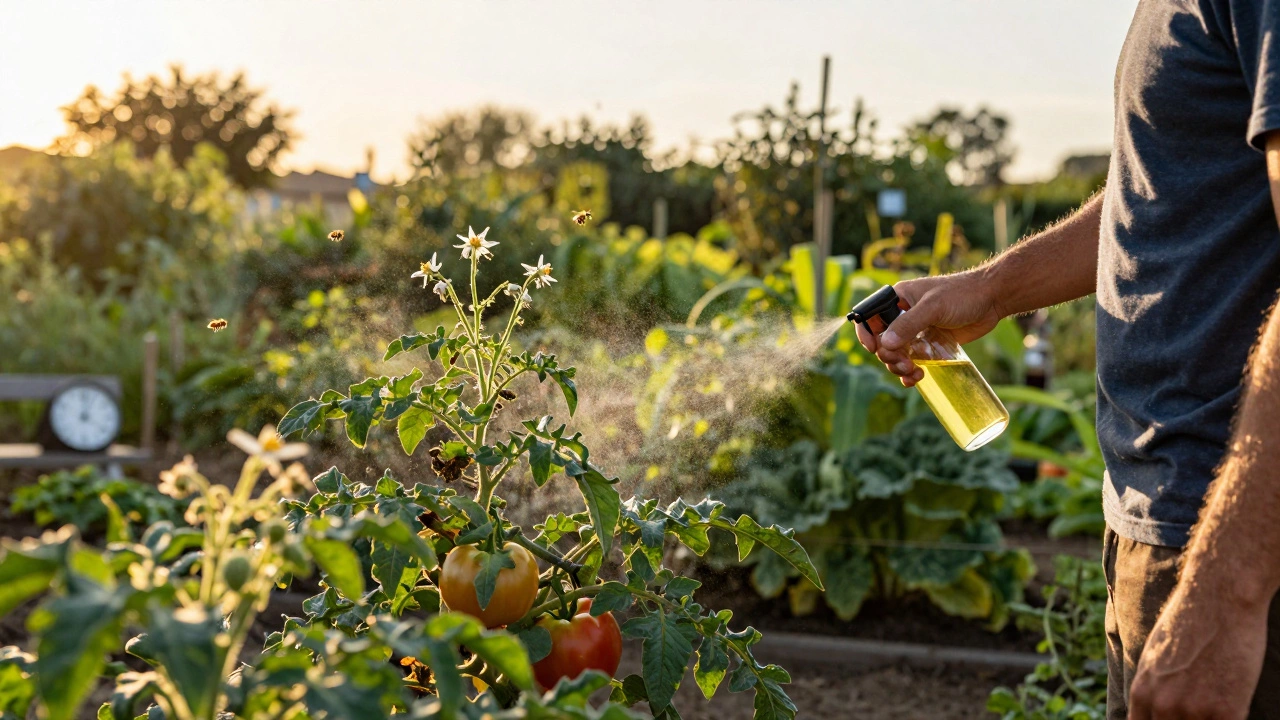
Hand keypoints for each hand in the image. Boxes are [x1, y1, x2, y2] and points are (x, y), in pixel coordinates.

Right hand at [854, 271, 1003, 386]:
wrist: (992, 300)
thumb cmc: (962, 294)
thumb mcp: (933, 307)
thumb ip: (908, 325)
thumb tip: (884, 345)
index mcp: (897, 299)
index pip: (870, 318)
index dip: (867, 335)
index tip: (874, 349)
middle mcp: (902, 315)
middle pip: (882, 342)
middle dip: (889, 357)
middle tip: (905, 364)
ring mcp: (915, 331)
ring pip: (895, 355)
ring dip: (899, 368)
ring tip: (914, 372)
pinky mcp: (929, 344)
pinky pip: (912, 361)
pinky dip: (910, 373)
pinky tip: (917, 378)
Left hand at [1128, 579, 1267, 719]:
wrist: (1218, 598)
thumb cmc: (1188, 622)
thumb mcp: (1156, 657)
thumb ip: (1154, 688)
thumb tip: (1156, 710)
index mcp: (1142, 692)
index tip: (1171, 719)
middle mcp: (1163, 706)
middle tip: (1196, 710)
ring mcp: (1195, 711)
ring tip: (1213, 704)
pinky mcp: (1227, 711)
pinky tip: (1231, 710)